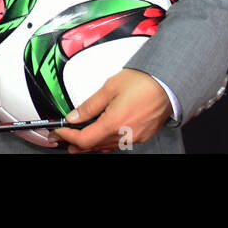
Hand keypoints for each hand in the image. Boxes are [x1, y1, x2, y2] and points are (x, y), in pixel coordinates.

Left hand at [50, 68, 171, 153]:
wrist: (167, 83)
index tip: (60, 131)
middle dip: (77, 143)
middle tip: (64, 140)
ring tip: (78, 143)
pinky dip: (106, 142)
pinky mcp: (142, 135)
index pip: (85, 139)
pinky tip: (101, 139)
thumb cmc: (142, 82)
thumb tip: (74, 115)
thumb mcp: (109, 87)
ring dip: (91, 144)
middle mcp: (125, 134)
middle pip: (95, 145)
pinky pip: (119, 143)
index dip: (68, 136)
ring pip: (107, 146)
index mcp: (114, 123)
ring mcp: (135, 137)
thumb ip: (90, 105)